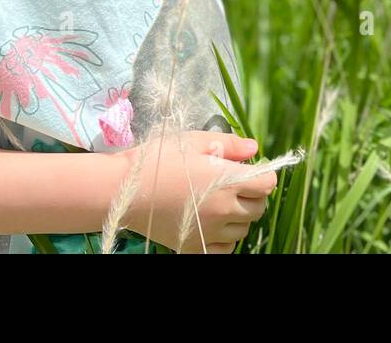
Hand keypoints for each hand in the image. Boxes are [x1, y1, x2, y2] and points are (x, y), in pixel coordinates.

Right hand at [119, 130, 276, 253]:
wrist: (123, 190)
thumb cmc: (158, 159)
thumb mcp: (194, 141)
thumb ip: (229, 144)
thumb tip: (255, 148)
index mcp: (227, 182)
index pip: (267, 183)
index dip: (262, 174)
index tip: (249, 169)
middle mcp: (223, 210)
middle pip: (259, 208)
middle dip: (253, 194)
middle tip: (235, 182)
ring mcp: (209, 232)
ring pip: (244, 229)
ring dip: (240, 215)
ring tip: (220, 200)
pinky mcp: (193, 247)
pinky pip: (225, 249)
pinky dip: (226, 238)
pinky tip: (213, 223)